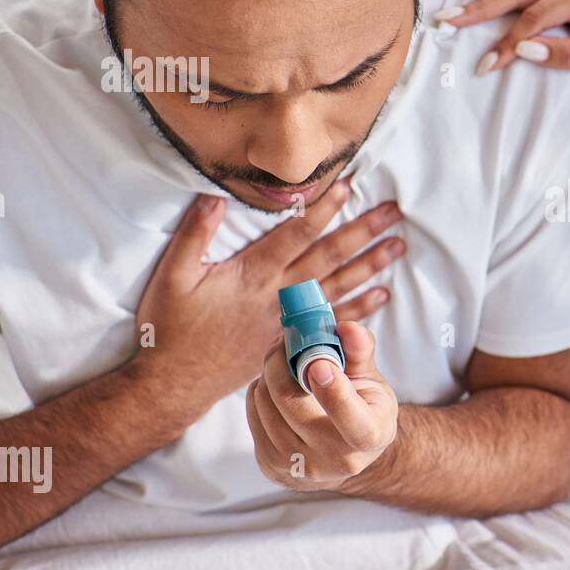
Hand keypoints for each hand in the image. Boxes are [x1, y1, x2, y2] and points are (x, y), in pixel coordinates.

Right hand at [133, 180, 404, 419]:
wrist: (176, 384)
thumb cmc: (170, 329)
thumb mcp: (172, 277)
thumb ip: (195, 235)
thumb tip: (214, 196)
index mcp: (253, 274)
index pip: (296, 232)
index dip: (323, 207)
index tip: (349, 184)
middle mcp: (279, 295)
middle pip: (329, 256)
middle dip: (362, 231)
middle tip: (393, 212)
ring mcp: (291, 320)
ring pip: (340, 286)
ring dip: (371, 265)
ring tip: (398, 246)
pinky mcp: (293, 342)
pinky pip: (334, 322)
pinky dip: (360, 309)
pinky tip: (382, 295)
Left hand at [246, 321, 397, 490]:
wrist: (345, 453)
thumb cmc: (363, 408)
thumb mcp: (372, 380)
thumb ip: (360, 352)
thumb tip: (346, 328)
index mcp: (371, 436)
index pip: (354, 423)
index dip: (334, 393)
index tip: (317, 362)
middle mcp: (337, 460)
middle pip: (293, 405)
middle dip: (282, 364)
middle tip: (284, 339)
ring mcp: (301, 467)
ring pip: (267, 405)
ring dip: (269, 374)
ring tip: (282, 362)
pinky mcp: (272, 466)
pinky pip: (254, 415)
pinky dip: (261, 392)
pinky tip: (276, 387)